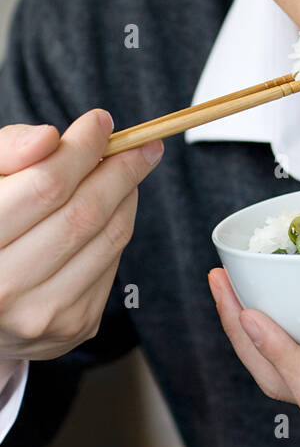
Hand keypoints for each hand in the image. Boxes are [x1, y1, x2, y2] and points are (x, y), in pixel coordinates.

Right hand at [0, 111, 162, 359]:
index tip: (100, 122)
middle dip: (119, 169)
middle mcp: (4, 288)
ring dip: (127, 195)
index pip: (45, 187)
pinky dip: (119, 226)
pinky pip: (113, 262)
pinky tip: (113, 207)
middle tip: (140, 143)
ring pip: (107, 237)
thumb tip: (49, 139)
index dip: (81, 148)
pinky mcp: (74, 324)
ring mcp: (41, 314)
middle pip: (83, 213)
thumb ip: (6, 152)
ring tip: (129, 168)